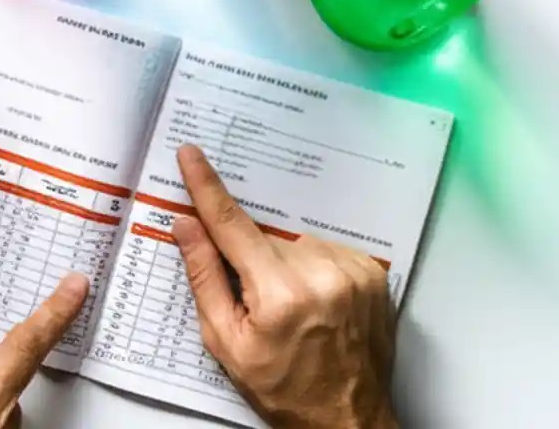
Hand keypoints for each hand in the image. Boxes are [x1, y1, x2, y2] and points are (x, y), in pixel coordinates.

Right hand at [172, 145, 398, 428]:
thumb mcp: (227, 342)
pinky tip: (316, 302)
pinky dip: (313, 267)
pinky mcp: (372, 272)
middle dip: (252, 261)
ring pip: (296, 243)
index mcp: (279, 293)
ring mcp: (352, 270)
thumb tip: (186, 226)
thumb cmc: (283, 388)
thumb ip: (205, 278)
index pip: (233, 225)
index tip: (192, 155)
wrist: (347, 418)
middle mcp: (320, 272)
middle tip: (259, 302)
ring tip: (295, 310)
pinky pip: (326, 250)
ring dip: (285, 264)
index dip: (206, 188)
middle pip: (265, 238)